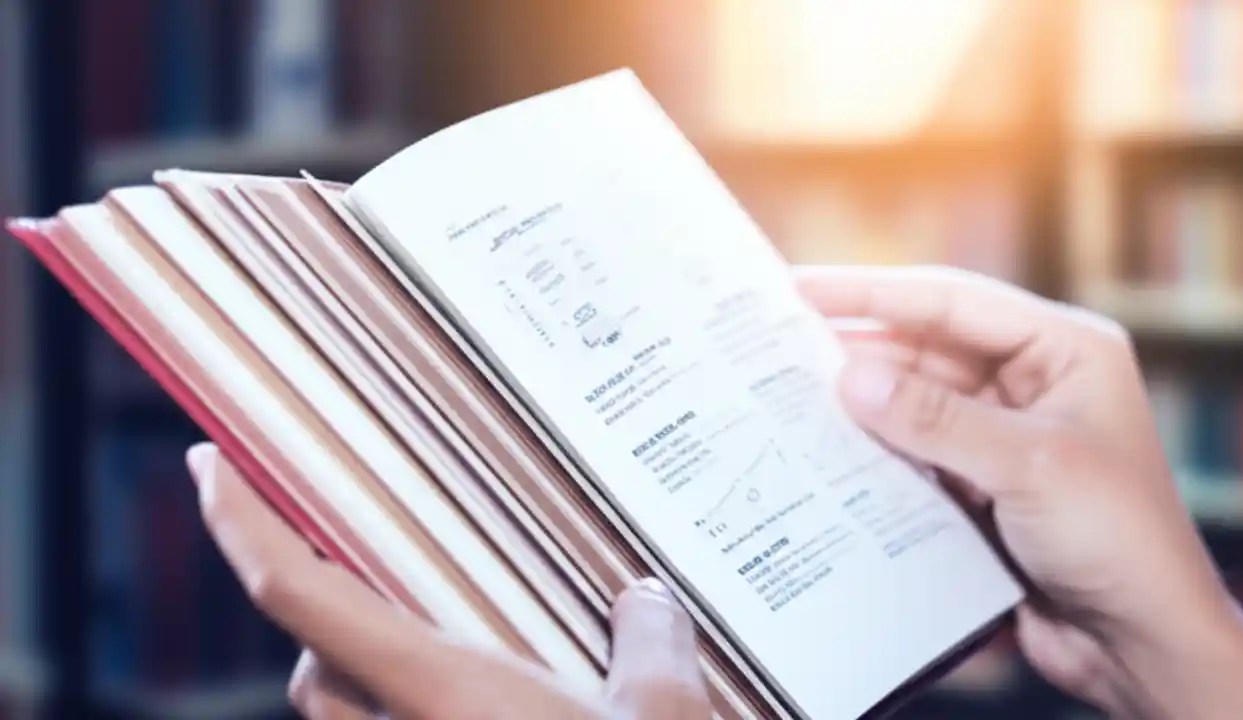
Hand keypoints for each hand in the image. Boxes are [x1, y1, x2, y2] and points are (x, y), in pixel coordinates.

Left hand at [186, 443, 710, 719]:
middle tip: (381, 582)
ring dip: (365, 687)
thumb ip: (651, 647)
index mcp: (443, 694)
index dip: (241, 524)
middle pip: (313, 669)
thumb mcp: (667, 719)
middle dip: (332, 624)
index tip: (211, 466)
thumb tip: (645, 600)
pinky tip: (480, 718)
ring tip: (441, 664)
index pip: (301, 594)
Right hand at [798, 266, 1242, 719]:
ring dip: (859, 401)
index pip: (953, 300)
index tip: (803, 288)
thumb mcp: (1027, 466)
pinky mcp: (980, 483)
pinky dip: (872, 450)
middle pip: (926, 347)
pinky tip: (825, 449)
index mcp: (1065, 350)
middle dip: (858, 346)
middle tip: (778, 341)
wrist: (1141, 644)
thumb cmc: (1120, 541)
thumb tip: (849, 378)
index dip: (874, 291)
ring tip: (787, 392)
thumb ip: (935, 418)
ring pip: (913, 401)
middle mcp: (1032, 382)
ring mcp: (1003, 434)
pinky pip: (913, 451)